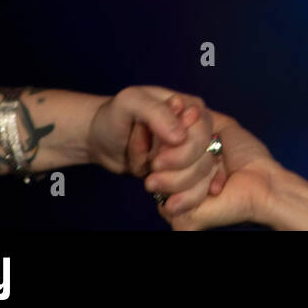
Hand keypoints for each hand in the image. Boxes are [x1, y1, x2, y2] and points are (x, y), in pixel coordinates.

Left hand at [87, 86, 220, 216]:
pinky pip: (198, 189)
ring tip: (149, 185)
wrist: (102, 139)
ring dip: (177, 186)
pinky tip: (171, 205)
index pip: (203, 132)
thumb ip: (156, 113)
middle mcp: (198, 130)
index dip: (184, 151)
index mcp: (191, 107)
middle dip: (178, 173)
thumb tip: (180, 137)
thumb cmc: (116, 116)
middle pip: (205, 157)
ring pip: (203, 176)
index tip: (156, 162)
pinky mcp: (186, 172)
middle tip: (150, 179)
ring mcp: (194, 152)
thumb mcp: (131, 102)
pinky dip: (187, 200)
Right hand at [160, 113, 307, 230]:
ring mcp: (167, 194)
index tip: (199, 126)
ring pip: (162, 173)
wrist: (264, 182)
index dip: (177, 128)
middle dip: (191, 149)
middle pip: (157, 153)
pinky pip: (171, 193)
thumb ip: (191, 114)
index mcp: (173, 153)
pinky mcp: (174, 213)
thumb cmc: (246, 157)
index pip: (156, 135)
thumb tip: (172, 103)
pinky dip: (198, 189)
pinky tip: (212, 190)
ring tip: (216, 173)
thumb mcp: (218, 124)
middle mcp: (165, 173)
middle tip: (215, 155)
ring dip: (199, 169)